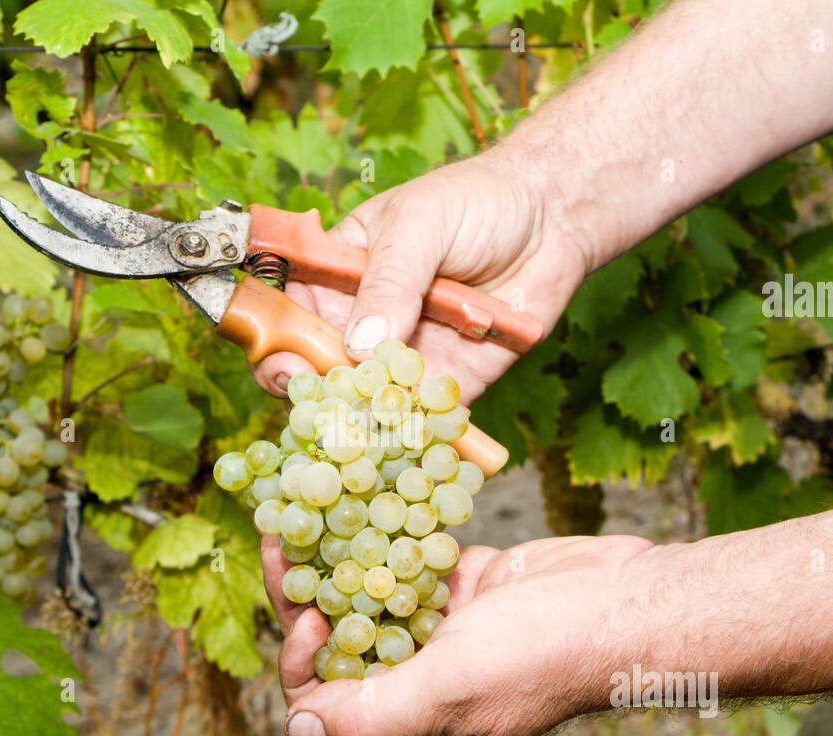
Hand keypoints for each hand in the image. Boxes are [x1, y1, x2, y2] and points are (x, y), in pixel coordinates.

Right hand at [250, 153, 590, 403]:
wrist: (555, 218)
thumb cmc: (478, 201)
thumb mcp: (421, 225)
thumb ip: (390, 280)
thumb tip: (360, 343)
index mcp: (339, 274)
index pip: (289, 314)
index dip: (277, 341)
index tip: (283, 364)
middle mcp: (365, 321)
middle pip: (321, 368)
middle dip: (318, 392)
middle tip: (327, 405)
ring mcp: (406, 355)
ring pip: (370, 400)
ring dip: (367, 419)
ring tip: (370, 428)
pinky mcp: (450, 382)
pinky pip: (426, 416)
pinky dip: (419, 431)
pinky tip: (416, 437)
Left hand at [262, 533, 654, 735]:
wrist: (625, 599)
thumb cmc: (544, 652)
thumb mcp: (451, 689)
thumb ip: (373, 715)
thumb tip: (298, 732)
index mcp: (417, 734)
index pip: (329, 712)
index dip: (304, 669)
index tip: (311, 619)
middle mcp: (421, 687)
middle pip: (337, 650)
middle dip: (304, 603)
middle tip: (282, 544)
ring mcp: (439, 635)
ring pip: (362, 603)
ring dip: (330, 563)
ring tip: (299, 516)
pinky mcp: (456, 588)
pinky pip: (400, 567)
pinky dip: (374, 540)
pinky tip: (348, 504)